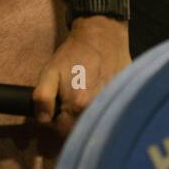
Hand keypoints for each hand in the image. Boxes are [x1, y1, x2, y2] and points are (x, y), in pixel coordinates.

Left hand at [32, 19, 131, 137]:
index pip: (63, 132)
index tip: (56, 115)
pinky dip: (104, 112)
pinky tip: (99, 100)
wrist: (103, 36)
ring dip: (88, 119)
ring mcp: (114, 105)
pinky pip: (111, 114)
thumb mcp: (50, 71)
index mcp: (78, 106)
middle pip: (82, 131)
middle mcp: (98, 109)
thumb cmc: (74, 54)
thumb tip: (43, 119)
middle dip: (72, 125)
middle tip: (69, 108)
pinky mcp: (125, 100)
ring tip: (84, 103)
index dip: (56, 126)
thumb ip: (42, 97)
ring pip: (97, 124)